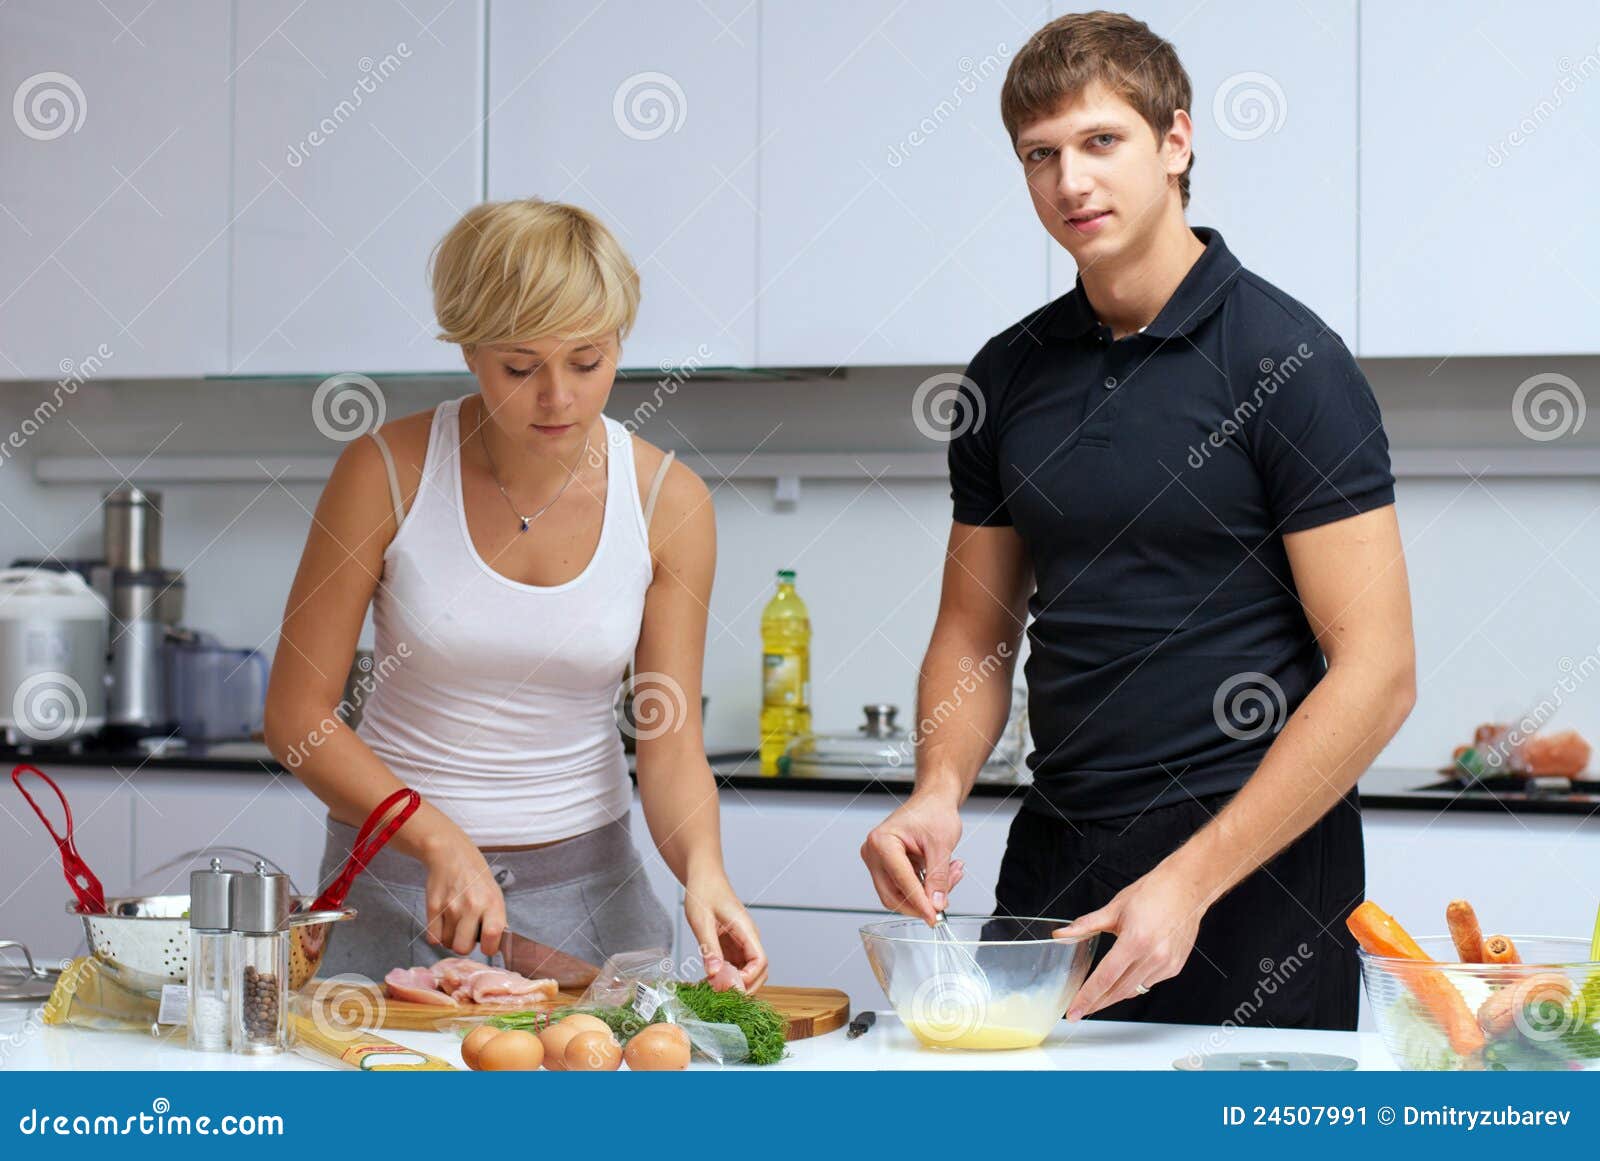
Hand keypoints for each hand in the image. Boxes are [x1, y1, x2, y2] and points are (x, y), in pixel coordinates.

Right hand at [421, 830, 506, 957]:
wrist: (451, 854)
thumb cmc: (476, 876)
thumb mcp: (494, 893)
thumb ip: (496, 918)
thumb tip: (495, 943)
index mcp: (492, 903)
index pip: (492, 939)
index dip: (489, 947)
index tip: (486, 944)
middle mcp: (472, 906)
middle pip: (463, 948)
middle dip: (465, 945)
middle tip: (466, 934)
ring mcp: (451, 907)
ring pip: (447, 943)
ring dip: (451, 938)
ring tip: (455, 923)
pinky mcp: (434, 907)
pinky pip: (433, 937)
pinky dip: (437, 935)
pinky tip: (444, 923)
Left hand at [684, 875, 768, 992]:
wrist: (704, 878)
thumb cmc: (704, 893)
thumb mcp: (701, 921)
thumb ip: (710, 948)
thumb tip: (715, 974)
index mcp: (746, 929)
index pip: (760, 960)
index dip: (749, 978)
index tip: (729, 987)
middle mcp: (749, 939)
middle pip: (760, 971)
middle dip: (745, 987)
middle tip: (721, 997)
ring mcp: (742, 944)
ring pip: (748, 972)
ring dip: (735, 984)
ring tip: (712, 992)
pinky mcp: (733, 947)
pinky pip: (735, 968)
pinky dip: (725, 978)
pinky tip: (708, 983)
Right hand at [860, 792, 966, 923]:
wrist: (933, 800)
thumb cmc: (933, 811)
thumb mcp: (941, 846)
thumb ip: (938, 878)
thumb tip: (937, 904)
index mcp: (882, 842)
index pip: (900, 881)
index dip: (920, 902)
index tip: (934, 917)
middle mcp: (873, 853)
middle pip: (893, 895)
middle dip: (922, 901)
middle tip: (944, 903)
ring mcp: (877, 861)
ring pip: (899, 894)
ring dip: (927, 893)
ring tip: (952, 875)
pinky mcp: (886, 866)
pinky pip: (903, 887)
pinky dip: (925, 886)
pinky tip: (944, 874)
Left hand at [1054, 867, 1206, 1020]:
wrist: (1186, 888)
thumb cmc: (1153, 893)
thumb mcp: (1114, 908)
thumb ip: (1086, 926)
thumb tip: (1062, 934)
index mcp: (1135, 940)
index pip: (1105, 978)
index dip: (1087, 997)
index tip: (1073, 1011)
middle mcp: (1153, 956)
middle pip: (1118, 990)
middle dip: (1096, 1003)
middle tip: (1079, 1010)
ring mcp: (1166, 964)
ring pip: (1133, 990)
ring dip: (1114, 996)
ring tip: (1096, 998)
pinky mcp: (1174, 967)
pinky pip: (1148, 984)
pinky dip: (1133, 985)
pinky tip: (1123, 981)